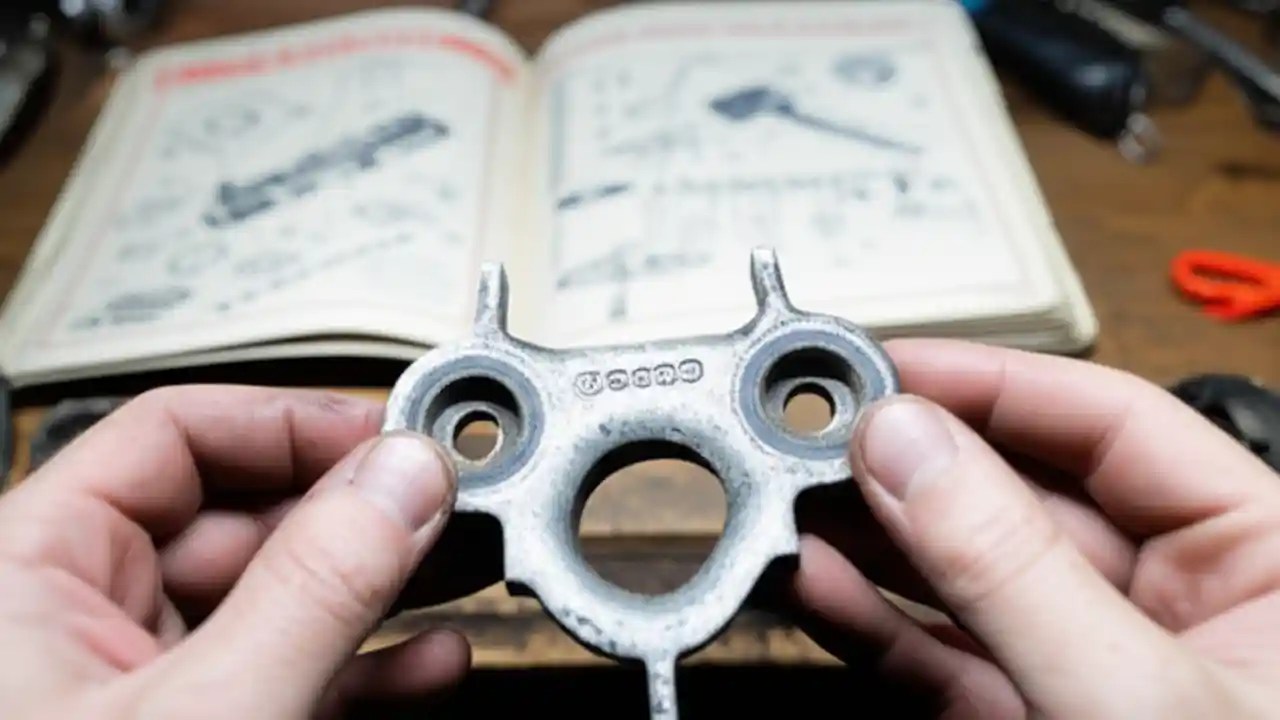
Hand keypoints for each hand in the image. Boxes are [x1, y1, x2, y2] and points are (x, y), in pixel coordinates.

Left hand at [0, 386, 467, 718]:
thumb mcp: (211, 708)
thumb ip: (313, 589)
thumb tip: (403, 478)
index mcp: (26, 575)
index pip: (168, 435)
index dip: (290, 424)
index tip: (390, 438)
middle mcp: (76, 618)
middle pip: (240, 514)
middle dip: (356, 514)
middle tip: (441, 511)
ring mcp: (136, 683)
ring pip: (274, 597)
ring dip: (375, 587)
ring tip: (454, 572)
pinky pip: (285, 671)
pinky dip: (362, 663)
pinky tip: (426, 657)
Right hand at [792, 338, 1279, 717]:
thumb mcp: (1136, 694)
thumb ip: (1013, 568)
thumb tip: (908, 445)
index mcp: (1258, 559)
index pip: (1115, 425)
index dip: (995, 385)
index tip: (889, 367)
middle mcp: (1174, 604)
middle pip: (1022, 494)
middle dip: (912, 465)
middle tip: (818, 434)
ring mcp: (1089, 668)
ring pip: (966, 576)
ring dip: (873, 542)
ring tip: (795, 501)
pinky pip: (938, 656)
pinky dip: (871, 623)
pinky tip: (817, 581)